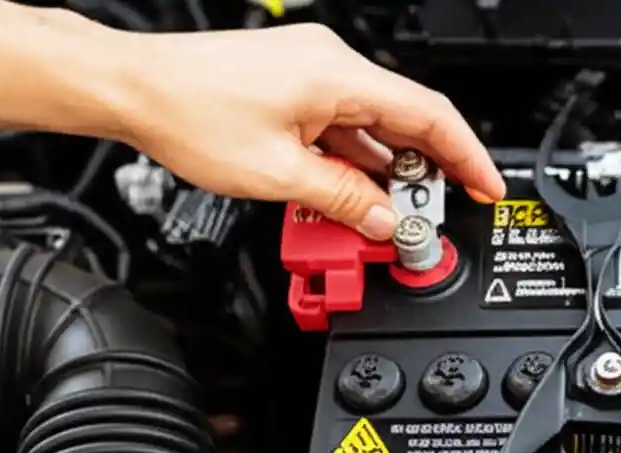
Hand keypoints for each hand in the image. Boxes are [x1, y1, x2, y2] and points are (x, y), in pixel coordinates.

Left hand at [116, 25, 505, 239]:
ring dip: (384, 171)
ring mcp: (311, 71)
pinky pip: (342, 123)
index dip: (467, 157)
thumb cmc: (190, 113)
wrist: (134, 89)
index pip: (430, 116)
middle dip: (424, 173)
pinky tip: (351, 193)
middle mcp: (331, 63)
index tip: (486, 187)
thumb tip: (384, 221)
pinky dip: (353, 158)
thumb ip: (344, 201)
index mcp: (339, 76)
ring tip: (387, 217)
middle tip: (432, 216)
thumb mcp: (279, 177)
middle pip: (404, 121)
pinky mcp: (292, 84)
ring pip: (371, 125)